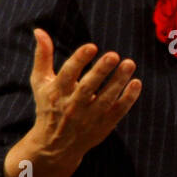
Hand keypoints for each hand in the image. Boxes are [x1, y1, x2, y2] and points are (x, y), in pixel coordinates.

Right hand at [25, 28, 141, 166]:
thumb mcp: (41, 82)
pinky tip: (136, 83)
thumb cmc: (48, 106)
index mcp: (57, 92)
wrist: (54, 146)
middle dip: (101, 71)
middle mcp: (72, 105)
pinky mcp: (103, 125)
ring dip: (119, 81)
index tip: (92, 46)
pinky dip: (128, 98)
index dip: (79, 60)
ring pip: (106, 98)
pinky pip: (118, 110)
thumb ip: (43, 57)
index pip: (68, 74)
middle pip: (88, 87)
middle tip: (114, 55)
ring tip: (129, 64)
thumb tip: (39, 31)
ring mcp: (89, 117)